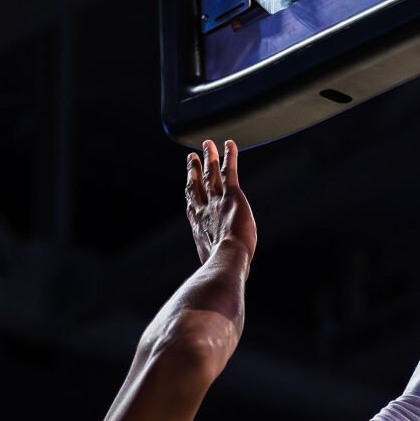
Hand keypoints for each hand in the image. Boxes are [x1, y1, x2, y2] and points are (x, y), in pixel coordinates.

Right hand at [186, 139, 256, 267]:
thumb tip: (215, 276)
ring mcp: (216, 201)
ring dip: (209, 158)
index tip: (187, 183)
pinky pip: (230, 171)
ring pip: (211, 174)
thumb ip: (212, 262)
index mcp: (199, 226)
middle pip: (197, 185)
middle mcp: (204, 210)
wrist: (227, 260)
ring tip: (207, 144)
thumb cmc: (220, 267)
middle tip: (191, 157)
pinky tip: (229, 144)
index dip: (190, 191)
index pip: (192, 204)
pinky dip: (229, 156)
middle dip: (194, 170)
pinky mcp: (232, 196)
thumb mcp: (212, 264)